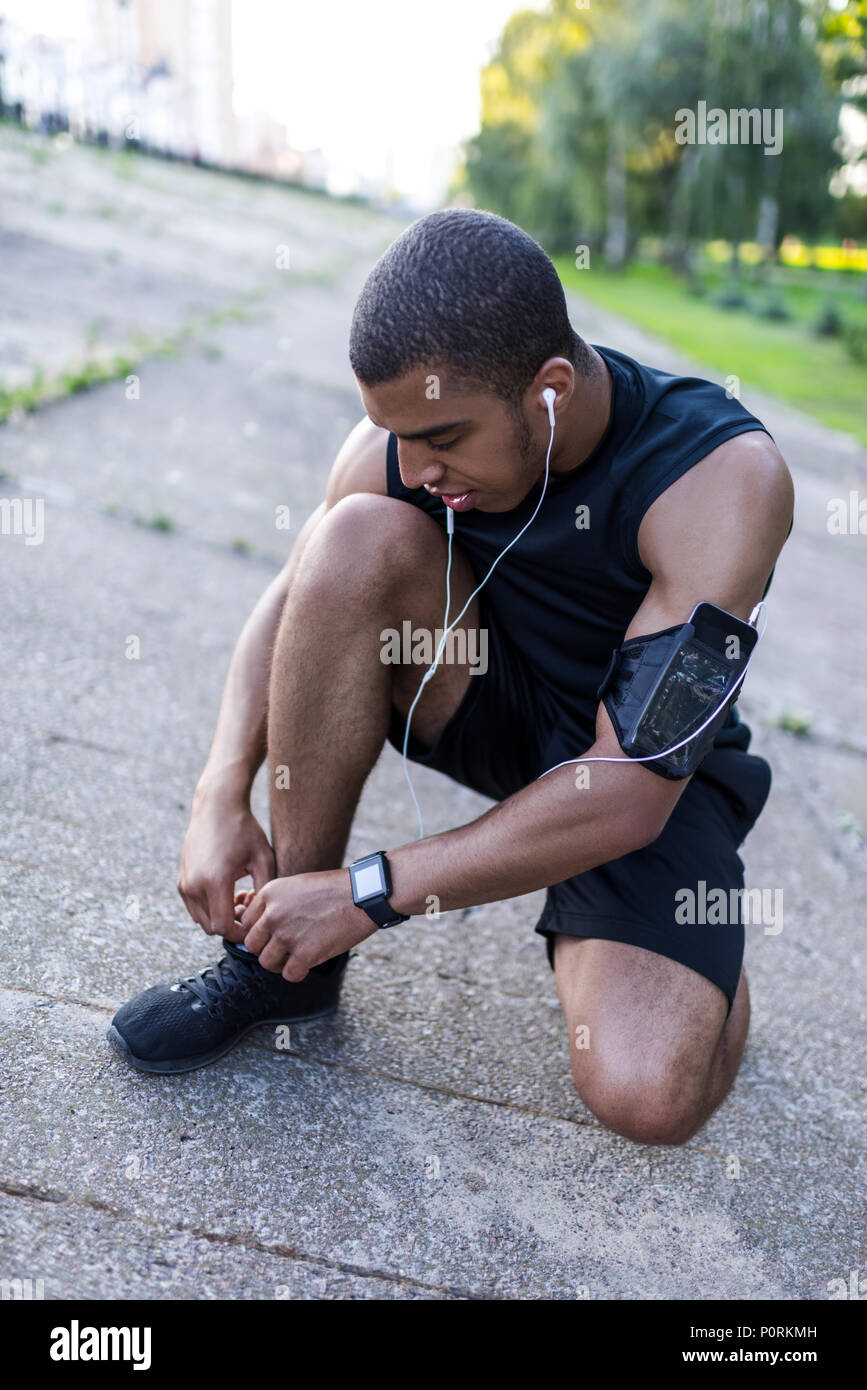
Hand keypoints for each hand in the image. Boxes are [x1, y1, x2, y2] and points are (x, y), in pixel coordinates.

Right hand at [177, 786, 274, 939]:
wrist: (216, 805)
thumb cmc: (244, 829)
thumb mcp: (263, 858)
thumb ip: (264, 891)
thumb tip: (260, 918)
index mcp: (214, 880)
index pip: (223, 927)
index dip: (240, 932)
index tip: (255, 920)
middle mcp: (193, 885)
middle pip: (210, 927)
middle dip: (231, 925)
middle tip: (249, 905)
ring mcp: (184, 883)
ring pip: (201, 919)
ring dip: (219, 917)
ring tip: (239, 897)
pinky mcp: (181, 879)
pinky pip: (194, 907)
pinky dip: (209, 907)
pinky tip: (227, 891)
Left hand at [240, 869, 378, 980]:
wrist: (364, 894)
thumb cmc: (335, 889)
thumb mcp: (296, 885)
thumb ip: (276, 904)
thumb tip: (263, 928)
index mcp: (270, 894)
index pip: (245, 923)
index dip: (259, 932)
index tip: (272, 935)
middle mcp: (273, 914)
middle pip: (252, 944)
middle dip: (266, 949)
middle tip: (284, 949)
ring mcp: (287, 934)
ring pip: (266, 962)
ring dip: (280, 963)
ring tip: (296, 956)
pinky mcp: (304, 953)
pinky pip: (289, 974)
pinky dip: (298, 972)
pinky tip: (309, 962)